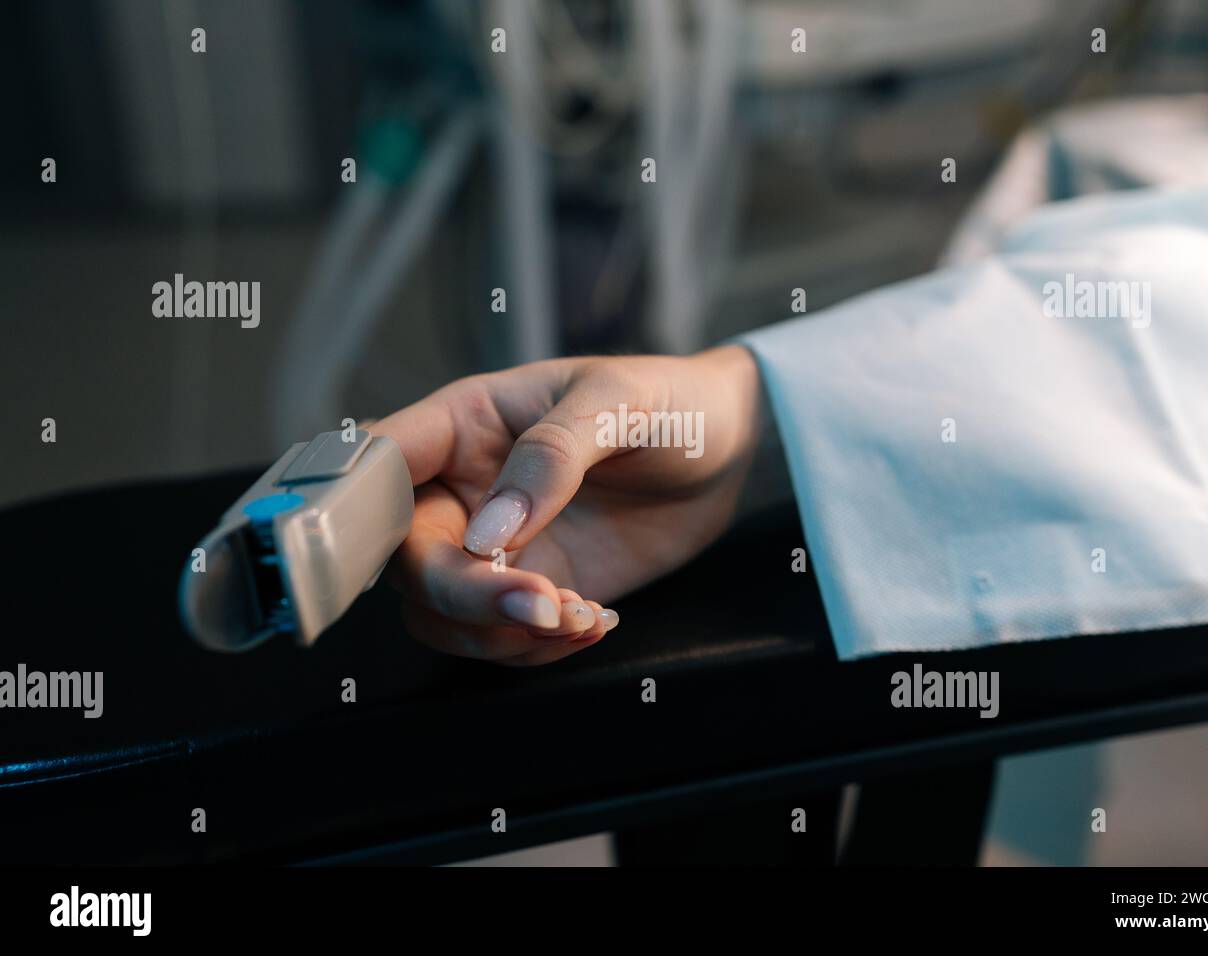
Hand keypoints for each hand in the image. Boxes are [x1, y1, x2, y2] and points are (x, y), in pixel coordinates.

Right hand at [371, 345, 763, 664]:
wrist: (731, 451)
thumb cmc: (670, 403)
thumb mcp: (617, 404)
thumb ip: (551, 458)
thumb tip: (490, 535)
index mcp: (465, 422)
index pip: (381, 462)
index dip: (358, 509)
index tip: (388, 551)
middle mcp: (464, 488)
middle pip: (408, 559)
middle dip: (465, 595)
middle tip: (543, 602)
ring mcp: (496, 546)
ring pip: (442, 613)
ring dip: (501, 633)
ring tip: (582, 617)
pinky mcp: (536, 587)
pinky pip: (502, 637)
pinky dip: (539, 646)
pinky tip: (595, 622)